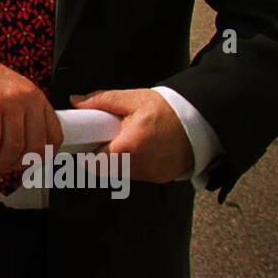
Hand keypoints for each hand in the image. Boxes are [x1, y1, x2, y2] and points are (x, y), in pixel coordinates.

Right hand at [0, 56, 61, 174]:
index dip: (43, 157)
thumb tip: (29, 148)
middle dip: (17, 164)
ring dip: (0, 164)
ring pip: (12, 147)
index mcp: (38, 99)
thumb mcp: (18, 95)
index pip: (54, 136)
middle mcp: (26, 100)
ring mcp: (7, 103)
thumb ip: (27, 116)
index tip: (30, 163)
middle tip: (4, 165)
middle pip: (33, 146)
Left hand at [69, 89, 193, 182]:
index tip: (85, 145)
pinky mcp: (160, 178)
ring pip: (122, 173)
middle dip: (102, 156)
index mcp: (128, 147)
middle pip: (106, 170)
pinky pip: (138, 174)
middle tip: (107, 138)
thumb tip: (76, 101)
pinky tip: (142, 148)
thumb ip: (101, 100)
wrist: (200, 121)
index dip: (86, 154)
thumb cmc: (167, 110)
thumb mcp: (132, 99)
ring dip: (118, 161)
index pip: (94, 163)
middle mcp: (139, 166)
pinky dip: (135, 163)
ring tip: (127, 140)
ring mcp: (151, 175)